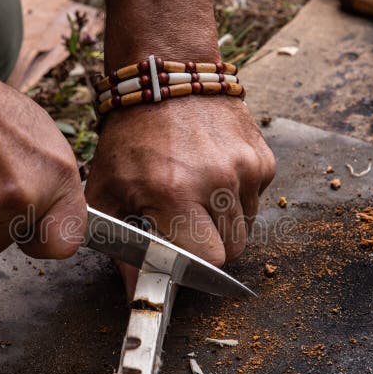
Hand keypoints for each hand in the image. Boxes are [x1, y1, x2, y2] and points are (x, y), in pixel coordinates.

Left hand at [85, 96, 275, 268]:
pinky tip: (214, 176)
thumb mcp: (109, 190)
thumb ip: (119, 247)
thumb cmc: (131, 138)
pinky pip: (257, 199)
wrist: (165, 80)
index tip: (180, 258)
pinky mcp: (263, 158)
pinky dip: (239, 198)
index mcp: (175, 192)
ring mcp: (245, 167)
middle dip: (212, 249)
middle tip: (189, 229)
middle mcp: (217, 180)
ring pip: (247, 227)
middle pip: (233, 251)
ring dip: (225, 224)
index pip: (207, 261)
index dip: (194, 268)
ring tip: (199, 198)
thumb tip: (134, 292)